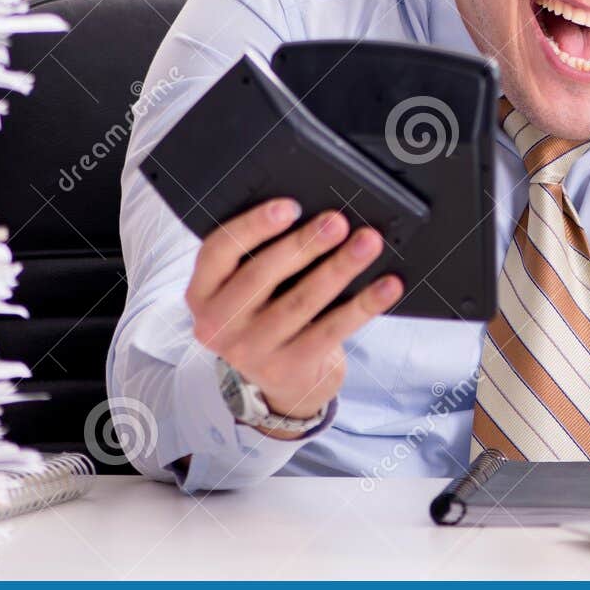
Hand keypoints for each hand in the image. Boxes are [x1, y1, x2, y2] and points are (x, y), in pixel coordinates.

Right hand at [184, 197, 402, 432]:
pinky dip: (363, 305)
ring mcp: (250, 352)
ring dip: (339, 268)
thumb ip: (262, 255)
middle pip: (261, 275)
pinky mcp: (288, 368)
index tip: (291, 206)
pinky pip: (331, 330)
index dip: (253, 226)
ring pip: (300, 302)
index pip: (218, 251)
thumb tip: (316, 213)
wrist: (285, 382)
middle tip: (337, 221)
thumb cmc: (269, 313)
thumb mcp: (250, 290)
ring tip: (367, 243)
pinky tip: (387, 286)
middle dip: (304, 244)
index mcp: (202, 292)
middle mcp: (217, 324)